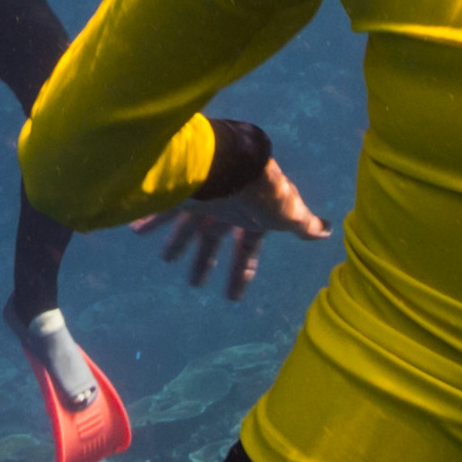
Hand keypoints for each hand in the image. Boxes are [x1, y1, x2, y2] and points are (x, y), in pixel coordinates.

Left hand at [146, 153, 329, 297]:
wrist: (236, 164)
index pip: (245, 252)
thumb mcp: (288, 214)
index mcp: (250, 218)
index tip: (233, 298)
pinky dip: (149, 217)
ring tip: (164, 258)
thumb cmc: (264, 192)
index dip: (240, 274)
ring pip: (186, 225)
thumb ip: (303, 225)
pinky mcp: (182, 192)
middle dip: (203, 262)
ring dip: (175, 242)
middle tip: (194, 284)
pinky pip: (162, 207)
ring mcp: (202, 200)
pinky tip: (134, 226)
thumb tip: (327, 231)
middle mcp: (224, 210)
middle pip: (212, 241)